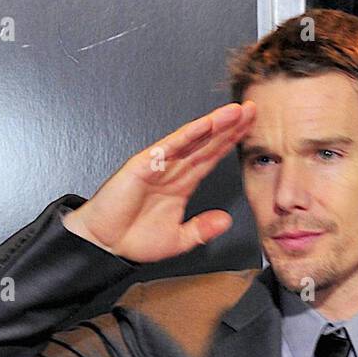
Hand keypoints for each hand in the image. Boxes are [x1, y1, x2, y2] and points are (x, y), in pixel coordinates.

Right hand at [62, 101, 256, 263]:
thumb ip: (202, 229)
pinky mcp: (144, 164)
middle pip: (207, 143)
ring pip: (192, 140)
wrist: (106, 245)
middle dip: (229, 127)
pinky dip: (189, 135)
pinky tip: (206, 124)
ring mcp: (159, 165)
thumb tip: (225, 221)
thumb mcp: (179, 239)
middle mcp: (172, 170)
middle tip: (251, 111)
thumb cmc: (132, 239)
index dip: (230, 143)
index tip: (250, 130)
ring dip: (214, 125)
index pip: (211, 158)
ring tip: (235, 112)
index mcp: (181, 184)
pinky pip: (170, 146)